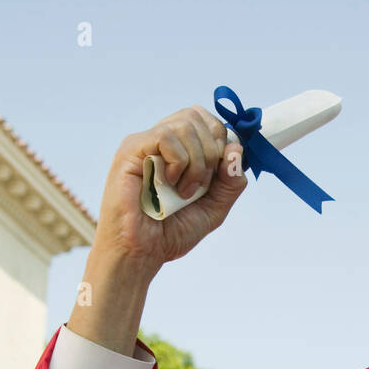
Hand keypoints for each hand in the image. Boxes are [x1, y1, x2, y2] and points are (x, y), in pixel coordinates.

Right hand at [91, 104, 247, 276]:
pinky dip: (178, 162)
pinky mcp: (131, 149)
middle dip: (212, 152)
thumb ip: (230, 182)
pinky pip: (166, 136)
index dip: (222, 143)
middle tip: (201, 186)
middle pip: (199, 116)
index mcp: (180, 149)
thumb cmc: (170, 232)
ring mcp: (146, 143)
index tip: (218, 176)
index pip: (208, 121)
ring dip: (197, 163)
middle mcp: (162, 141)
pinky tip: (170, 185)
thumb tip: (236, 148)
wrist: (141, 252)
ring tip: (183, 192)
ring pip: (186, 124)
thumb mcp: (213, 209)